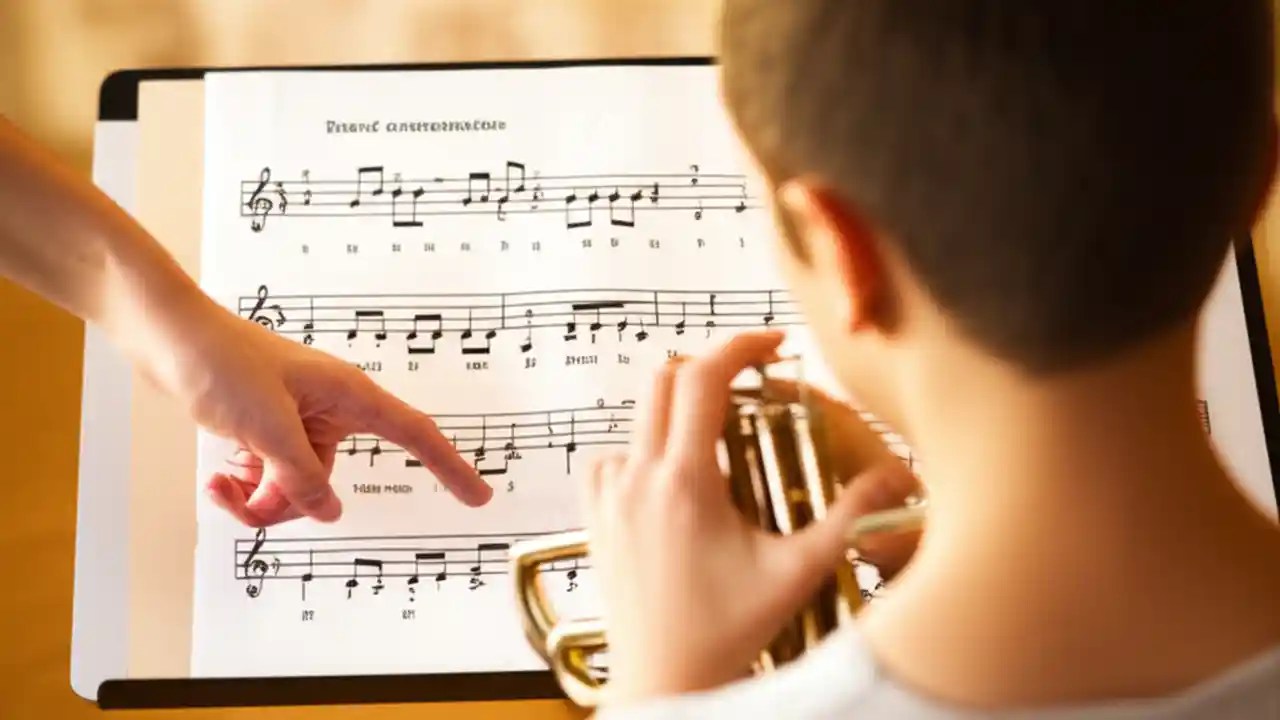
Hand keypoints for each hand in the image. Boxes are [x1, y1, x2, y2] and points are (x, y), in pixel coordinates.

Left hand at [151, 302, 491, 526]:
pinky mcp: (264, 430)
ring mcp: (295, 421)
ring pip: (296, 487)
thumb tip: (328, 513)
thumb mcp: (268, 429)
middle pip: (332, 481)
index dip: (451, 467)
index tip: (478, 497)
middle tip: (248, 494)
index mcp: (348, 396)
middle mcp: (328, 410)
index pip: (415, 435)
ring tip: (221, 485)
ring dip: (259, 499)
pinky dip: (243, 487)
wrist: (165, 335)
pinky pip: (269, 478)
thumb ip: (302, 477)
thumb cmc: (220, 361)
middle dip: (290, 503)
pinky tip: (215, 480)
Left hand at [584, 331, 920, 703]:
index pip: (702, 377)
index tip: (772, 345)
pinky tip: (674, 479)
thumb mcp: (796, 573)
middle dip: (709, 368)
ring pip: (635, 416)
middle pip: (663, 380)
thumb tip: (897, 479)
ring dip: (676, 409)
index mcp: (684, 482)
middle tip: (750, 383)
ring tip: (718, 437)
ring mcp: (609, 498)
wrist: (663, 683)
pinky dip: (643, 448)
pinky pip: (612, 456)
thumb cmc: (724, 636)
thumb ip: (849, 520)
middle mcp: (637, 479)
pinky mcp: (596, 518)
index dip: (740, 345)